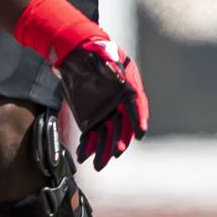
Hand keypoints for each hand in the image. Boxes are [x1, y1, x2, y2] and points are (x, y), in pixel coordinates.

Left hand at [13, 0, 150, 168]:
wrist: (76, 54)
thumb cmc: (93, 52)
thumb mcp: (101, 53)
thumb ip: (108, 64)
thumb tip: (118, 76)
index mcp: (127, 88)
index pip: (136, 105)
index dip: (138, 119)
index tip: (140, 133)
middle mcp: (119, 104)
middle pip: (122, 125)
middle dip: (120, 141)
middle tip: (117, 153)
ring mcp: (105, 113)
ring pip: (107, 135)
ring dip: (104, 150)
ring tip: (98, 165)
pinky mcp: (91, 118)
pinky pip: (91, 135)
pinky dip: (88, 146)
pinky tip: (83, 156)